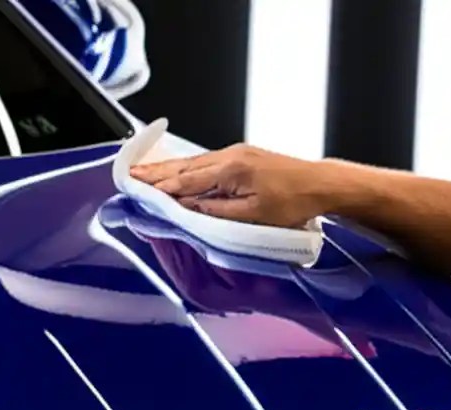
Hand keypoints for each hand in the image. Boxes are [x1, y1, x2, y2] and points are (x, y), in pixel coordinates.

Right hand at [129, 144, 344, 227]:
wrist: (320, 184)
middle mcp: (230, 156)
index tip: (137, 187)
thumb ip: (217, 211)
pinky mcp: (244, 155)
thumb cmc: (293, 203)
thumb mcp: (253, 216)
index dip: (159, 186)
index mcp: (230, 170)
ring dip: (171, 169)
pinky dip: (190, 167)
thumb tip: (188, 207)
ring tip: (147, 172)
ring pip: (196, 162)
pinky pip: (208, 161)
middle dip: (157, 172)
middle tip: (131, 175)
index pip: (185, 179)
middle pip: (185, 166)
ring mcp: (238, 153)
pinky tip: (181, 172)